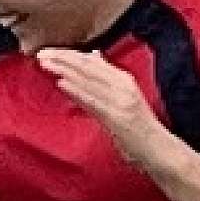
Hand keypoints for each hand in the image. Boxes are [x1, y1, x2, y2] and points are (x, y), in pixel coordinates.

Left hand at [36, 49, 178, 172]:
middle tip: (41, 53)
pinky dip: (76, 90)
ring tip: (45, 63)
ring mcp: (120, 100)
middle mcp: (122, 85)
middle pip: (88, 67)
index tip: (49, 51)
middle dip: (63, 58)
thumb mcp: (123, 96)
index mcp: (123, 79)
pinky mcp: (116, 116)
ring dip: (64, 70)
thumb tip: (93, 55)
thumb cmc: (138, 127)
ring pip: (88, 80)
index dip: (69, 54)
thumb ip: (106, 78)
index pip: (91, 62)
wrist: (158, 149)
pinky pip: (93, 101)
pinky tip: (61, 82)